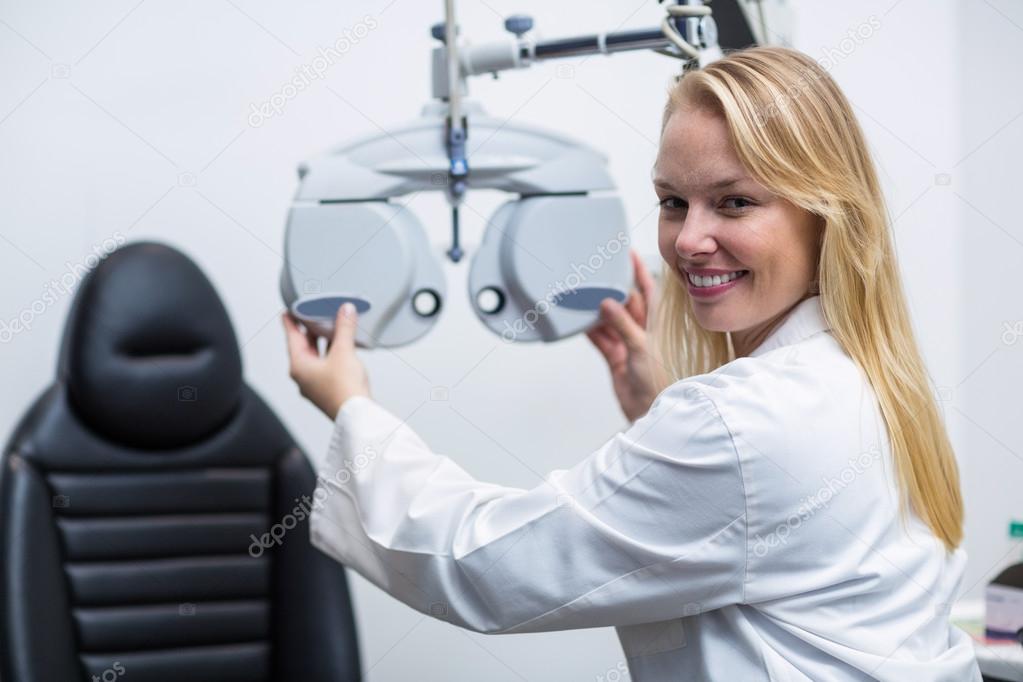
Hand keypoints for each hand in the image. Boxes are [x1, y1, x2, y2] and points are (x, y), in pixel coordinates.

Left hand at [283, 303, 370, 419]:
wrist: (357, 415)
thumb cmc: (343, 390)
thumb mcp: (343, 352)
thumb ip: (344, 328)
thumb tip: (345, 311)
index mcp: (299, 366)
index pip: (292, 337)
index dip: (290, 322)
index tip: (288, 311)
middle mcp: (303, 376)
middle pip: (303, 347)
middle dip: (308, 331)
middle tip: (311, 314)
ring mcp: (315, 384)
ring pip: (316, 357)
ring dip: (322, 342)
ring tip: (329, 327)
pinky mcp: (328, 389)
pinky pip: (326, 366)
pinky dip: (331, 354)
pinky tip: (342, 348)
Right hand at [586, 250, 668, 421]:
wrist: (652, 411)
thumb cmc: (662, 381)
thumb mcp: (643, 347)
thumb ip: (623, 325)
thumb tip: (607, 303)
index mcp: (659, 323)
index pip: (649, 290)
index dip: (639, 272)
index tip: (628, 255)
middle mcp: (645, 331)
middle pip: (626, 304)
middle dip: (611, 291)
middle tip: (596, 275)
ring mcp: (630, 344)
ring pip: (611, 321)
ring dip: (598, 312)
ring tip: (583, 297)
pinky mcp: (617, 357)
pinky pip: (601, 339)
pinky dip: (591, 331)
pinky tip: (580, 321)